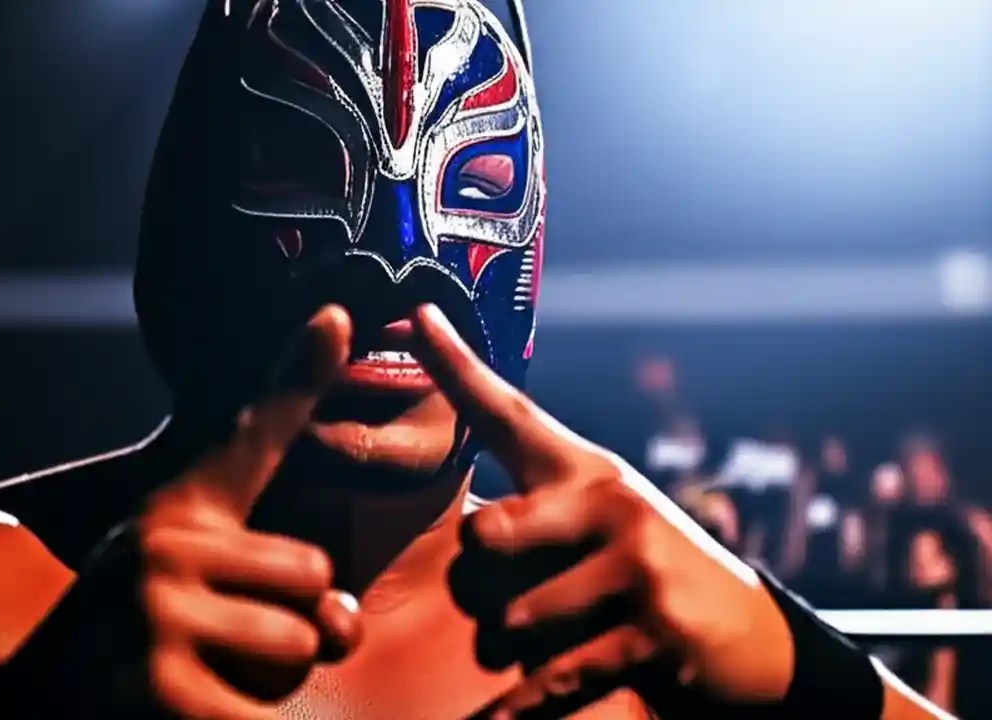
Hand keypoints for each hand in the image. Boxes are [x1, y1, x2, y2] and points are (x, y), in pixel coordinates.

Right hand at [133, 305, 361, 718]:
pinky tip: (191, 714)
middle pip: (316, 582)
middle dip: (293, 630)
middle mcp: (163, 546)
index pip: (252, 435)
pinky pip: (263, 711)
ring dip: (269, 685)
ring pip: (300, 646)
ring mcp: (156, 614)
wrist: (30, 702)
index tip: (338, 311)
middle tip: (220, 643)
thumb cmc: (134, 641)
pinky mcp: (157, 690)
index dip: (297, 373)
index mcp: (179, 510)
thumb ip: (271, 571)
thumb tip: (344, 617)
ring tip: (202, 678)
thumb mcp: (192, 586)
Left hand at [411, 305, 793, 718]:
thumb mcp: (601, 520)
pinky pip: (554, 676)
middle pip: (487, 534)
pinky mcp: (653, 629)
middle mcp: (609, 502)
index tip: (414, 315)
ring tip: (566, 638)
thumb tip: (466, 518)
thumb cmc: (647, 573)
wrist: (754, 637)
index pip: (507, 412)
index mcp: (585, 471)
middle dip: (483, 577)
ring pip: (512, 617)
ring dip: (520, 646)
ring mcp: (636, 563)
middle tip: (519, 590)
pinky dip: (523, 707)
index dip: (456, 364)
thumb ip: (534, 507)